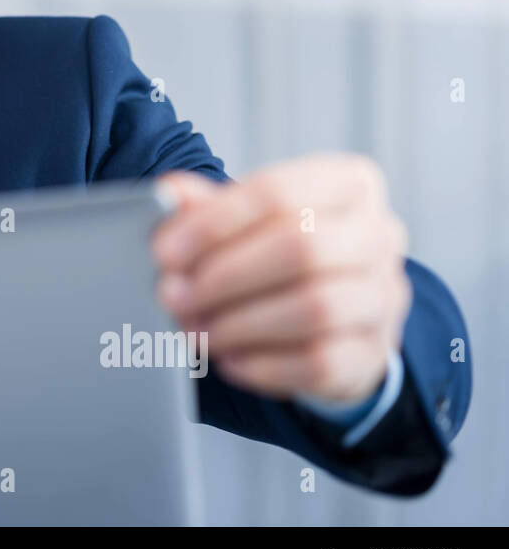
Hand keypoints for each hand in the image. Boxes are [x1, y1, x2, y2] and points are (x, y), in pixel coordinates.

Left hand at [151, 154, 411, 401]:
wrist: (333, 314)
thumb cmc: (280, 253)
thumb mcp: (246, 219)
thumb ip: (206, 206)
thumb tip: (169, 193)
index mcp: (349, 184)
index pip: (277, 193)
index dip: (212, 224)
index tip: (165, 252)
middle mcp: (378, 235)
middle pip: (301, 248)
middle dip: (224, 276)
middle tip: (174, 295)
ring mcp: (384, 297)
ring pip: (315, 308)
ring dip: (240, 323)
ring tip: (195, 329)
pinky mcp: (374, 353)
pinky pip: (320, 362)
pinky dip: (264, 364)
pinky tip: (228, 358)